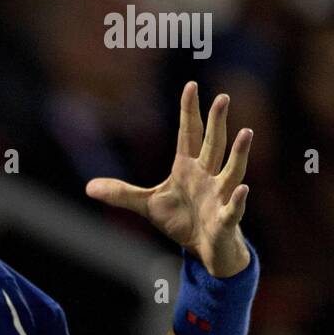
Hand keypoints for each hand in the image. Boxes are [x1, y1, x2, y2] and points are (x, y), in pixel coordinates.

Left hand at [85, 82, 251, 277]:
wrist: (204, 249)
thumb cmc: (181, 220)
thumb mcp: (147, 205)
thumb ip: (121, 194)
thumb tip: (88, 187)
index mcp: (188, 168)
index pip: (189, 134)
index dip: (189, 111)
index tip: (190, 85)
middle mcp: (207, 176)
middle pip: (213, 145)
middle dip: (217, 122)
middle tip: (222, 97)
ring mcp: (219, 196)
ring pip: (231, 170)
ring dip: (239, 153)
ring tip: (246, 132)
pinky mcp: (225, 219)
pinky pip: (233, 208)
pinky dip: (238, 200)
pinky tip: (243, 189)